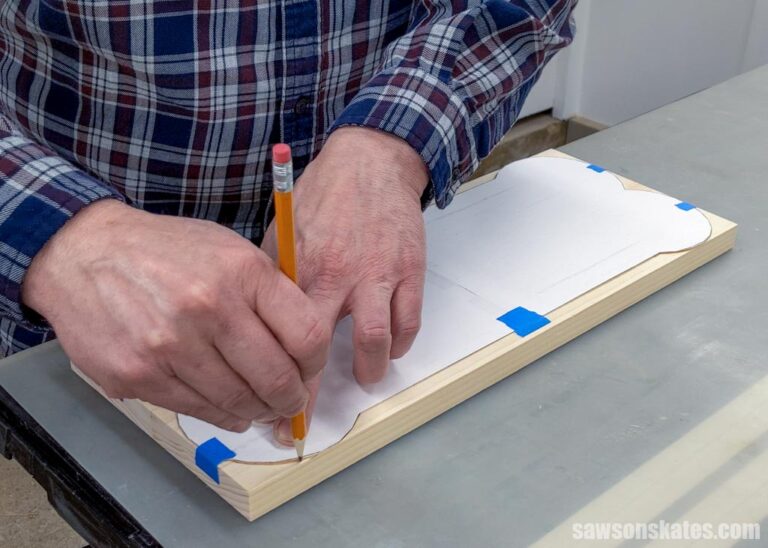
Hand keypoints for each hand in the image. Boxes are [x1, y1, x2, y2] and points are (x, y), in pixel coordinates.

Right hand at [22, 200, 330, 431]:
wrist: (85, 253)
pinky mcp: (138, 375)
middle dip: (290, 398)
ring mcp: (170, 345)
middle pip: (276, 378)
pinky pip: (199, 410)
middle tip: (289, 401)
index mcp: (242, 272)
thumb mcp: (229, 250)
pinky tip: (229, 409)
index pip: (307, 335)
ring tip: (259, 406)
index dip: (316, 362)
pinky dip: (223, 415)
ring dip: (257, 410)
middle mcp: (209, 308)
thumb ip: (269, 294)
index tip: (310, 369)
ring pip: (239, 402)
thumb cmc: (166, 252)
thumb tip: (302, 348)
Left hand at [262, 127, 428, 443]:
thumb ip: (274, 277)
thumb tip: (259, 321)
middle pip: (324, 349)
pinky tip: (391, 346)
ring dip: (370, 369)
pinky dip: (400, 344)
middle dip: (315, 391)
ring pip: (377, 342)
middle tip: (309, 413)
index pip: (285, 337)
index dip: (279, 380)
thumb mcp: (284, 229)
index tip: (276, 412)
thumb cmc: (323, 195)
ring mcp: (380, 274)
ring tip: (365, 376)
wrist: (371, 162)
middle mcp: (341, 276)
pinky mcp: (410, 270)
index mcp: (305, 268)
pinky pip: (409, 322)